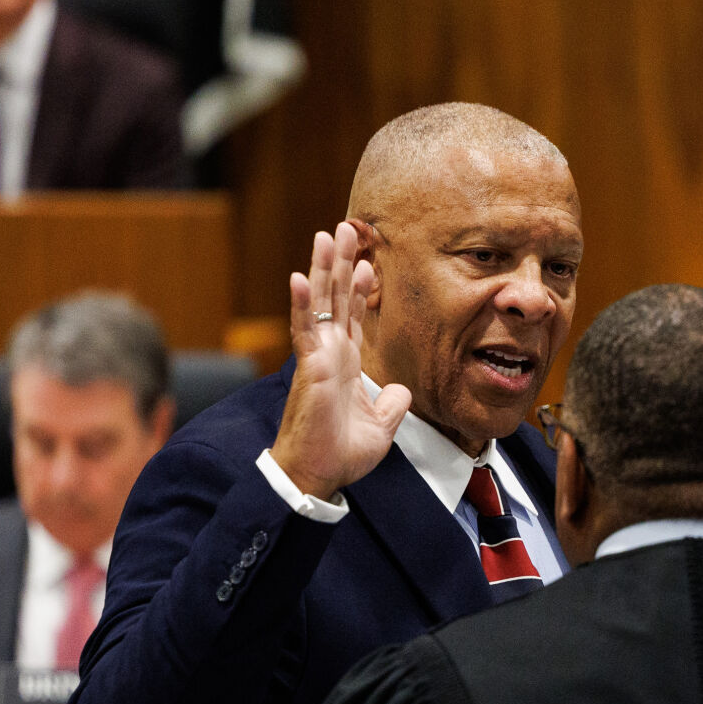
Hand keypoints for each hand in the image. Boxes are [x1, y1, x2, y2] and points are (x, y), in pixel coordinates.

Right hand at [270, 221, 411, 498]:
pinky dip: (301, 303)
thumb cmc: (340, 453)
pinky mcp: (308, 367)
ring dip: (323, 268)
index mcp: (346, 364)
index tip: (368, 261)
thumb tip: (402, 390)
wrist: (317, 475)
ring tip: (327, 235)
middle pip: (337, 298)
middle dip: (342, 262)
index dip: (360, 288)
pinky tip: (299, 276)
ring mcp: (318, 357)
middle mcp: (330, 353)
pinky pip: (304, 330)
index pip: (353, 316)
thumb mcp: (381, 427)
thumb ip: (392, 405)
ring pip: (320, 303)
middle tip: (347, 227)